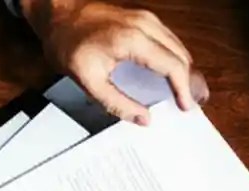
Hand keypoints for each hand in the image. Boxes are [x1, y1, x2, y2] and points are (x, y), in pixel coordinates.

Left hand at [22, 0, 206, 124]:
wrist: (57, 13)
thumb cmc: (67, 41)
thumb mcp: (86, 79)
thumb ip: (116, 103)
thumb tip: (143, 119)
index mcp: (133, 40)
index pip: (173, 66)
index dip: (184, 90)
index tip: (185, 107)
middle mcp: (145, 25)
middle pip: (182, 57)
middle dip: (190, 83)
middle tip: (191, 103)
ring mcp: (146, 19)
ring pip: (179, 48)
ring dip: (185, 70)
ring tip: (185, 91)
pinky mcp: (144, 18)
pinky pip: (170, 40)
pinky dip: (175, 58)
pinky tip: (172, 72)